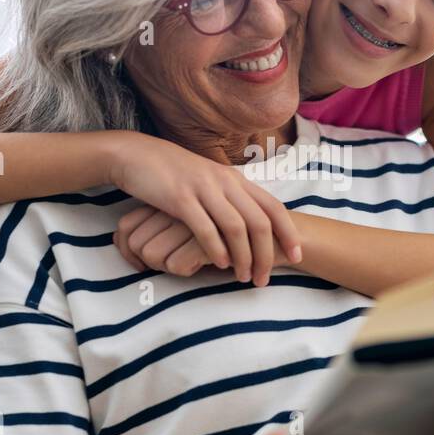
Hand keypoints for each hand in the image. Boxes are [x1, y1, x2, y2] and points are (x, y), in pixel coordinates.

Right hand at [108, 133, 301, 285]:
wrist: (136, 155)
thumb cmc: (174, 174)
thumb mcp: (210, 181)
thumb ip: (230, 199)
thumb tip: (250, 225)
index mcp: (235, 179)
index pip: (272, 206)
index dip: (288, 232)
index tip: (297, 255)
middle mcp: (225, 181)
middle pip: (259, 222)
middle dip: (267, 254)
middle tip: (264, 279)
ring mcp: (203, 189)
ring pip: (236, 228)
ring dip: (244, 257)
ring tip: (244, 278)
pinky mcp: (180, 198)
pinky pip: (205, 228)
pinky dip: (216, 250)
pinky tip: (220, 265)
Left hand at [115, 206, 216, 279]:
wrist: (261, 235)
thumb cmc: (212, 236)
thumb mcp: (178, 225)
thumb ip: (149, 227)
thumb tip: (116, 238)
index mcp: (166, 201)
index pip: (125, 226)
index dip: (127, 251)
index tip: (142, 262)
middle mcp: (174, 207)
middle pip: (135, 244)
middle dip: (151, 261)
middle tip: (174, 259)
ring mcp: (189, 220)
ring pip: (152, 255)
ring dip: (168, 266)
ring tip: (190, 259)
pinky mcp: (206, 239)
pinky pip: (175, 265)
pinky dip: (189, 270)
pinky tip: (205, 261)